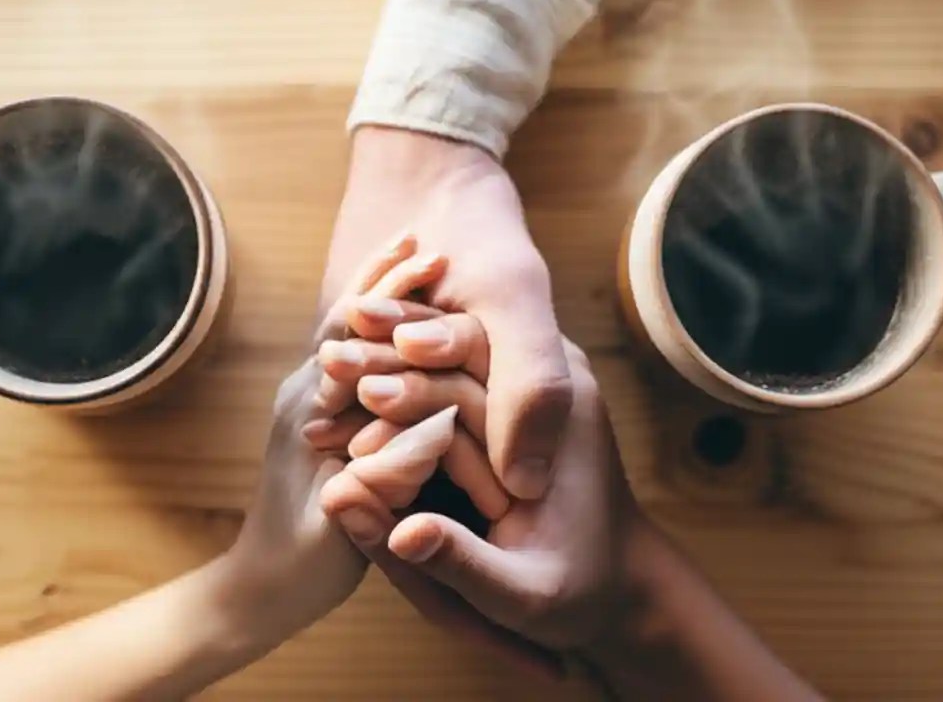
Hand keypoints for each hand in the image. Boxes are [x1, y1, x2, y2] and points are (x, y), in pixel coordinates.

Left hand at [227, 237, 447, 640]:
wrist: (263, 587)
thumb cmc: (304, 560)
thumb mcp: (352, 516)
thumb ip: (393, 470)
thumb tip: (441, 426)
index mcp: (315, 406)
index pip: (354, 334)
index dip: (393, 297)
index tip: (430, 260)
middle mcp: (312, 392)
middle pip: (353, 321)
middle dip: (384, 280)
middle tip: (421, 237)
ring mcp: (318, 402)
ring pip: (355, 336)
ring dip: (380, 294)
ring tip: (412, 253)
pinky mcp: (330, 418)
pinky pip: (359, 361)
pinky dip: (380, 328)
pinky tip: (407, 318)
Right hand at [319, 314, 628, 652]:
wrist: (619, 586)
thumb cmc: (575, 598)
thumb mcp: (523, 596)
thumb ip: (462, 563)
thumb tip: (400, 534)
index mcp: (561, 415)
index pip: (486, 374)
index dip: (419, 382)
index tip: (362, 389)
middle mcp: (549, 379)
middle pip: (459, 345)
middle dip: (391, 354)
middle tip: (328, 361)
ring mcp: (522, 384)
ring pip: (443, 353)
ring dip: (384, 356)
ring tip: (323, 368)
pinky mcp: (500, 398)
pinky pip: (442, 372)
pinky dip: (394, 377)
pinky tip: (342, 392)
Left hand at [322, 127, 572, 500]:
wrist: (425, 178)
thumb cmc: (481, 234)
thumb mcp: (515, 302)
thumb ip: (533, 387)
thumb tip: (527, 486)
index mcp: (525, 399)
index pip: (493, 456)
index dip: (451, 447)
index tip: (411, 424)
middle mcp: (478, 404)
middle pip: (436, 439)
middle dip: (398, 416)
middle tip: (367, 387)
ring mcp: (426, 392)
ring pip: (392, 426)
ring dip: (364, 405)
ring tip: (339, 366)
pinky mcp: (382, 380)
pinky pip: (358, 408)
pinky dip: (341, 400)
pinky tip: (320, 394)